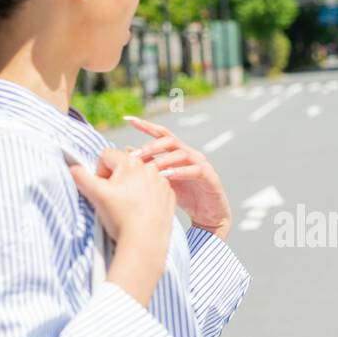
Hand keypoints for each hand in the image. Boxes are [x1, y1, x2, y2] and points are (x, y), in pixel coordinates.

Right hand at [69, 145, 175, 246]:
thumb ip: (80, 176)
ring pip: (138, 179)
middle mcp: (149, 167)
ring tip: (129, 208)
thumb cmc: (121, 217)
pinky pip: (153, 190)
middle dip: (116, 181)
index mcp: (131, 161)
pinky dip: (146, 198)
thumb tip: (73, 167)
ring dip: (131, 189)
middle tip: (116, 201)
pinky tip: (141, 212)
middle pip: (123, 167)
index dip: (99, 173)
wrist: (146, 241)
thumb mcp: (95, 194)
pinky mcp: (169, 195)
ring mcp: (162, 181)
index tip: (104, 190)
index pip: (106, 156)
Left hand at [125, 116, 232, 238]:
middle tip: (135, 155)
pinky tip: (167, 176)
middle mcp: (190, 154)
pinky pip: (195, 170)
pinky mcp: (210, 177)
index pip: (161, 134)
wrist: (208, 215)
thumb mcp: (163, 180)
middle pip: (170, 140)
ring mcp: (201, 164)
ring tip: (149, 168)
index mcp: (178, 153)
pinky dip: (180, 172)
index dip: (146, 126)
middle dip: (151, 146)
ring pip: (182, 153)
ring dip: (164, 159)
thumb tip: (127, 151)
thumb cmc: (185, 196)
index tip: (129, 120)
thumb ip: (148, 166)